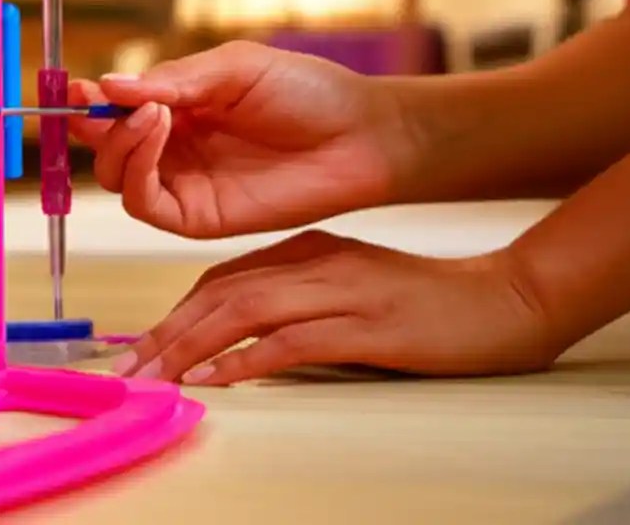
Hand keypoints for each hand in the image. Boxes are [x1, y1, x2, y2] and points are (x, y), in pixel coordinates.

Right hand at [69, 41, 419, 238]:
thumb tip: (109, 84)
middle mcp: (173, 149)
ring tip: (152, 112)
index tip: (72, 85)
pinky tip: (159, 132)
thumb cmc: (308, 93)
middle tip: (113, 100)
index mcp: (177, 108)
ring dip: (119, 143)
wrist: (360, 136)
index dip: (87, 100)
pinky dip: (138, 170)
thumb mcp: (235, 68)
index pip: (114, 109)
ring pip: (118, 178)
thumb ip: (173, 79)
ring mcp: (184, 184)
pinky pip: (146, 204)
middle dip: (97, 124)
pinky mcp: (197, 218)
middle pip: (105, 148)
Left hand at [110, 231, 561, 385]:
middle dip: (166, 331)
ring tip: (155, 375)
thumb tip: (238, 338)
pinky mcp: (364, 325)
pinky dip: (245, 360)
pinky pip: (290, 341)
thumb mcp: (346, 286)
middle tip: (128, 366)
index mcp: (305, 250)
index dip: (174, 311)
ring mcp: (339, 291)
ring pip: (243, 311)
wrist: (500, 300)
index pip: (221, 278)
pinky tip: (214, 378)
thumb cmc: (422, 302)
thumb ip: (296, 299)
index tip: (142, 344)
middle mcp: (314, 263)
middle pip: (220, 293)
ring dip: (190, 345)